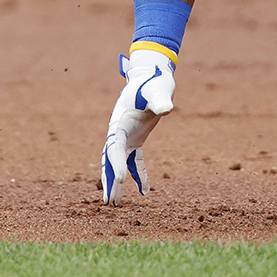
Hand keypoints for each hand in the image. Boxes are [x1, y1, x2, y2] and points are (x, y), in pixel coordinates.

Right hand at [100, 47, 176, 204]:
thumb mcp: (158, 90)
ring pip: (118, 162)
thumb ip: (160, 100)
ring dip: (117, 181)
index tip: (120, 180)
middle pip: (110, 159)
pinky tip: (144, 191)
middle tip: (110, 201)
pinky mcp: (136, 138)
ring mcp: (127, 135)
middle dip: (109, 179)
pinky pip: (134, 160)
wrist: (153, 74)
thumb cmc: (154, 81)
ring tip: (116, 203)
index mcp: (120, 121)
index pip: (115, 146)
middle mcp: (119, 130)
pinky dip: (137, 175)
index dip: (116, 163)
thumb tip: (167, 109)